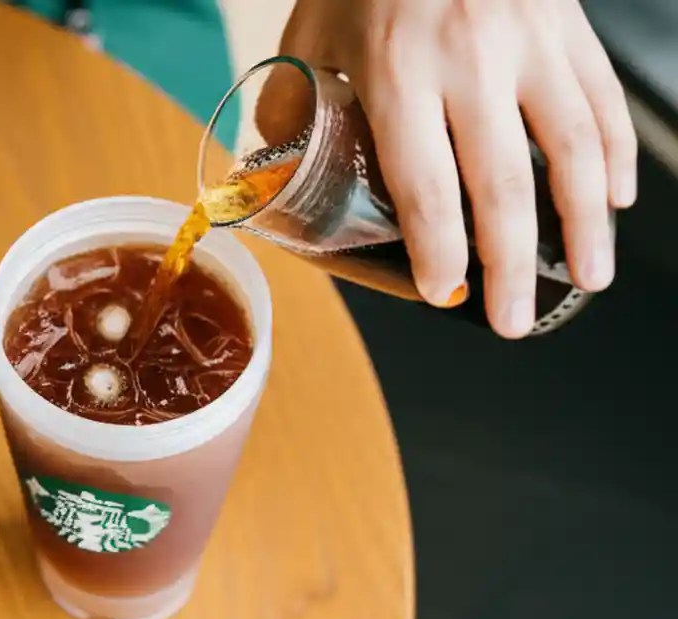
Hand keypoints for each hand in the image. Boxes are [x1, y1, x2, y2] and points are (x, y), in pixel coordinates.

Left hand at [275, 0, 635, 337]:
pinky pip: (602, 98)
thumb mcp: (311, 32)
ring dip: (587, 223)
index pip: (425, 181)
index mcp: (399, 68)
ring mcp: (532, 40)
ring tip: (586, 278)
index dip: (439, 247)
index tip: (444, 292)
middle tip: (507, 319)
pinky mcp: (568, 24)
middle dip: (509, 263)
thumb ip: (294, 102)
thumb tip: (271, 169)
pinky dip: (617, 153)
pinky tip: (615, 199)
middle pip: (503, 183)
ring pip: (575, 147)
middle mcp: (473, 59)